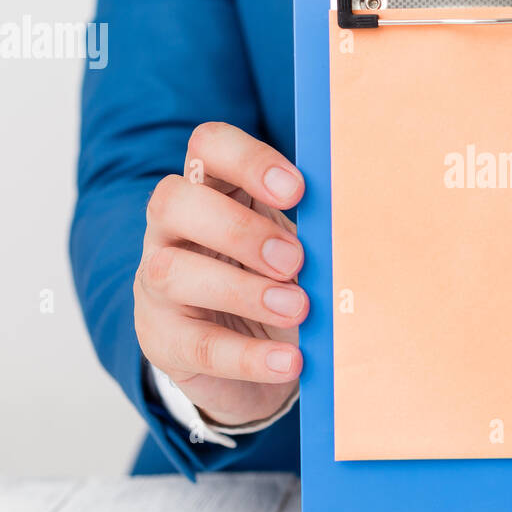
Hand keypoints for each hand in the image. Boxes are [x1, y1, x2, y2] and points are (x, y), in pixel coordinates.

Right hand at [134, 122, 307, 426]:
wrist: (251, 364)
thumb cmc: (277, 284)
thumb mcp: (295, 247)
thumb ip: (313, 229)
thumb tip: (355, 226)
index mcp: (210, 188)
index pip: (207, 146)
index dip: (247, 159)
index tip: (297, 191)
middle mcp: (171, 229)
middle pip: (174, 202)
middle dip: (238, 229)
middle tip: (295, 260)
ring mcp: (156, 284)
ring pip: (171, 272)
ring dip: (242, 290)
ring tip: (298, 307)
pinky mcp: (162, 340)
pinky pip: (197, 345)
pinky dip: (248, 355)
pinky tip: (289, 360)